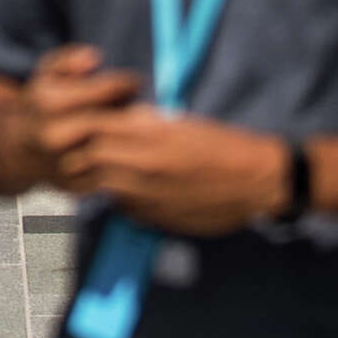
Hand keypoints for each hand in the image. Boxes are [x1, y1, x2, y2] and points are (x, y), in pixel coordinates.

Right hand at [13, 45, 142, 187]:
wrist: (17, 149)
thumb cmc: (39, 104)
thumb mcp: (45, 72)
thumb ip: (68, 59)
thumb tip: (95, 56)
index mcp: (48, 103)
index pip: (100, 91)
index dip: (124, 83)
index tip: (137, 80)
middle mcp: (55, 135)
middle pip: (109, 123)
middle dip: (133, 114)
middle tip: (152, 109)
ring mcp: (64, 164)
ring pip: (111, 152)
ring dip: (133, 141)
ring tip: (149, 131)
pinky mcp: (76, 187)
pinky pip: (109, 176)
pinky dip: (126, 165)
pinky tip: (135, 153)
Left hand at [56, 106, 288, 235]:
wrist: (255, 180)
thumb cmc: (220, 143)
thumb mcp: (178, 122)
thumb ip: (143, 122)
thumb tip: (116, 120)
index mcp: (150, 134)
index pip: (95, 126)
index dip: (84, 124)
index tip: (82, 121)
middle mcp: (144, 165)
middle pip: (91, 157)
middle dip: (83, 151)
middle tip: (85, 147)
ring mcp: (150, 194)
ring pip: (104, 185)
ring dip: (99, 176)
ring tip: (103, 169)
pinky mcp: (160, 218)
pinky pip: (125, 208)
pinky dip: (120, 198)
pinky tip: (128, 190)